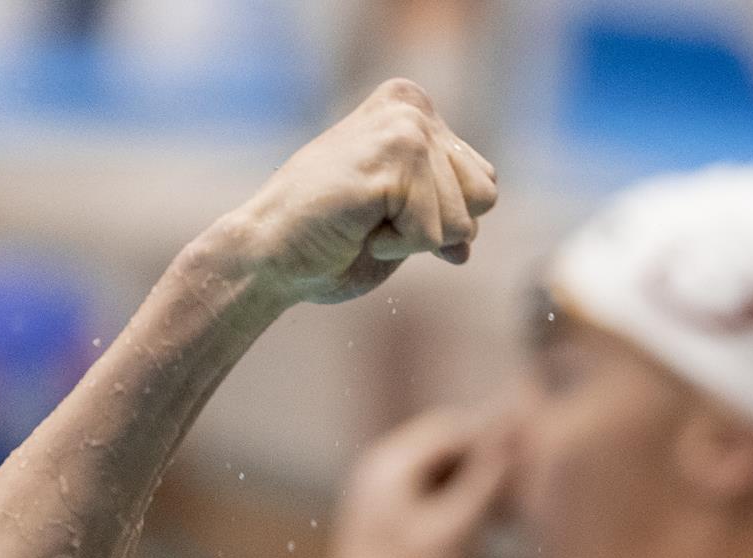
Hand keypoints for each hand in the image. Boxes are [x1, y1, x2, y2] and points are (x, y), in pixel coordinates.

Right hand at [227, 78, 496, 306]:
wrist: (268, 257)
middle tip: (376, 219)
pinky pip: (432, 236)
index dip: (445, 220)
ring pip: (463, 222)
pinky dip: (396, 248)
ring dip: (414, 240)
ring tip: (363, 221)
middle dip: (437, 229)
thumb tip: (474, 233)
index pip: (483, 185)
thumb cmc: (328, 243)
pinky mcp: (393, 160)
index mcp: (414, 108)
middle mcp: (412, 106)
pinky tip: (356, 228)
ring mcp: (403, 128)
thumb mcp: (401, 223)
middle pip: (483, 199)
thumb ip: (442, 212)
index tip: (388, 213)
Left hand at [325, 405, 519, 557]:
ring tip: (518, 512)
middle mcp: (379, 475)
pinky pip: (433, 499)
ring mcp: (381, 499)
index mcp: (388, 467)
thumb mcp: (457, 529)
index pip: (455, 429)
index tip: (536, 464)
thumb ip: (487, 475)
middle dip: (488, 463)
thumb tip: (515, 422)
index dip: (497, 441)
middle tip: (531, 488)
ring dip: (480, 486)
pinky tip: (493, 529)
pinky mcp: (388, 524)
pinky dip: (464, 506)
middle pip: (447, 449)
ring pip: (443, 474)